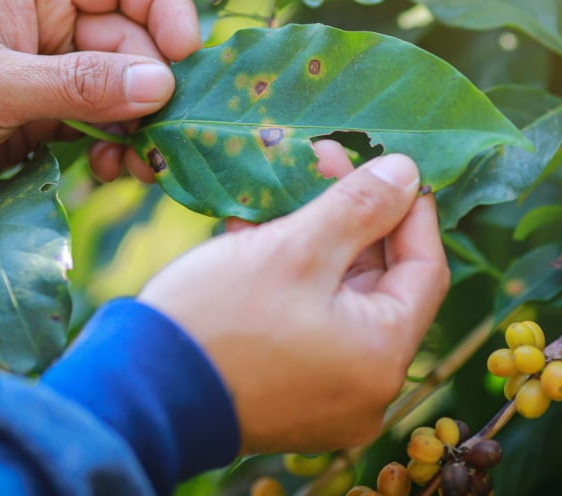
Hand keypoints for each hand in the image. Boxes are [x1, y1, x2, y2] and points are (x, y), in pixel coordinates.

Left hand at [0, 0, 200, 213]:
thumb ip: (78, 84)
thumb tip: (162, 83)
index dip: (164, 9)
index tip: (186, 57)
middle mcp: (49, 25)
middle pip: (134, 42)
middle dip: (154, 87)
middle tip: (165, 133)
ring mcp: (50, 74)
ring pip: (124, 90)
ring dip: (140, 126)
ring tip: (142, 165)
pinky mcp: (45, 118)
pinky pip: (101, 126)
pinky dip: (115, 148)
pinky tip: (111, 172)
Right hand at [138, 142, 449, 452]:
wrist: (136, 392)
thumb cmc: (219, 319)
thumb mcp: (295, 248)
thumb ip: (359, 206)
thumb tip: (407, 172)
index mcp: (382, 356)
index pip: (425, 269)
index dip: (410, 210)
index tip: (389, 165)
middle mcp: (366, 386)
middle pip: (378, 283)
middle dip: (350, 218)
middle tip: (321, 163)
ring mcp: (326, 396)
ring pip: (337, 299)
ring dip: (314, 241)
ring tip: (278, 191)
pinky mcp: (287, 395)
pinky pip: (307, 324)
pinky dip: (290, 279)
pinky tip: (254, 232)